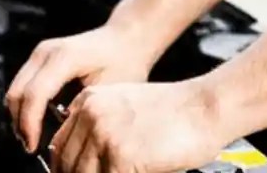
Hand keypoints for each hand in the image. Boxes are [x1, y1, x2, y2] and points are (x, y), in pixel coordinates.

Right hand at [5, 24, 156, 153]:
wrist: (125, 39)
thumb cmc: (124, 63)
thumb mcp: (109, 91)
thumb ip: (84, 110)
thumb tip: (62, 135)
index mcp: (65, 56)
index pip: (36, 94)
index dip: (30, 123)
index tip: (33, 146)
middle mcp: (46, 51)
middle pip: (18, 92)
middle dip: (20, 122)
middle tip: (30, 146)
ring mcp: (40, 52)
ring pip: (15, 89)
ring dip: (19, 115)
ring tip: (32, 138)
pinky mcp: (39, 57)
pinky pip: (22, 84)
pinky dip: (24, 105)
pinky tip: (36, 122)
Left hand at [50, 81, 225, 172]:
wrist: (206, 107)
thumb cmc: (176, 111)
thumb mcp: (126, 107)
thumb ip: (99, 127)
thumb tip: (80, 163)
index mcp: (90, 100)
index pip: (60, 146)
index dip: (66, 169)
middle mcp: (91, 114)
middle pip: (66, 164)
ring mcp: (104, 134)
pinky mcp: (120, 156)